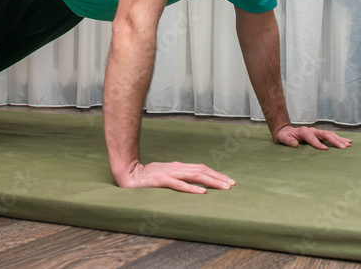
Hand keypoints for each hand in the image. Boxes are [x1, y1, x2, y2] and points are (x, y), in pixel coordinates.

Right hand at [114, 161, 235, 193]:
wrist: (128, 173)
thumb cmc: (147, 176)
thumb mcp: (166, 175)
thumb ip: (178, 177)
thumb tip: (193, 182)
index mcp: (179, 166)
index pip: (201, 168)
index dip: (216, 174)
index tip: (228, 181)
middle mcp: (177, 167)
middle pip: (202, 170)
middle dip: (219, 177)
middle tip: (232, 184)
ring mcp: (169, 173)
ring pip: (195, 176)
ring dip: (211, 181)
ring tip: (223, 187)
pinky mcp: (161, 180)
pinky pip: (179, 185)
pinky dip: (192, 188)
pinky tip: (201, 192)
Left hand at [274, 125, 352, 149]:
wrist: (285, 131)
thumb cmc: (283, 136)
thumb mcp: (281, 138)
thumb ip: (288, 141)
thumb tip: (295, 144)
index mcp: (303, 131)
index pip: (312, 137)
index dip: (318, 144)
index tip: (325, 150)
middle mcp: (312, 130)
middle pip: (325, 134)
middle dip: (334, 141)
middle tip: (343, 147)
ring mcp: (316, 132)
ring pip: (330, 134)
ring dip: (339, 139)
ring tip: (348, 145)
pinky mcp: (319, 135)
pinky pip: (331, 136)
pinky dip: (339, 139)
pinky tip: (347, 142)